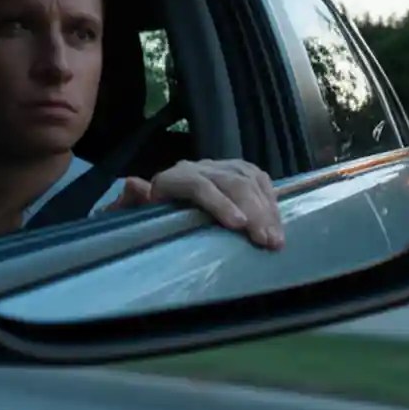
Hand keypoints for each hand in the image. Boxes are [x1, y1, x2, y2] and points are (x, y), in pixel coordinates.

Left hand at [105, 159, 283, 249]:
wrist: (159, 203)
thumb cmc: (148, 217)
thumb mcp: (134, 214)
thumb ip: (132, 202)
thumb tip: (134, 185)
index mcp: (173, 179)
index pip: (199, 185)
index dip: (220, 203)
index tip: (239, 226)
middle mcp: (199, 167)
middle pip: (231, 182)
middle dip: (253, 212)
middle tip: (267, 242)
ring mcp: (220, 167)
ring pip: (248, 180)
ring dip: (266, 210)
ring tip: (277, 239)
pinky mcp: (237, 170)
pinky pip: (259, 178)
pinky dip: (270, 199)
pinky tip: (276, 220)